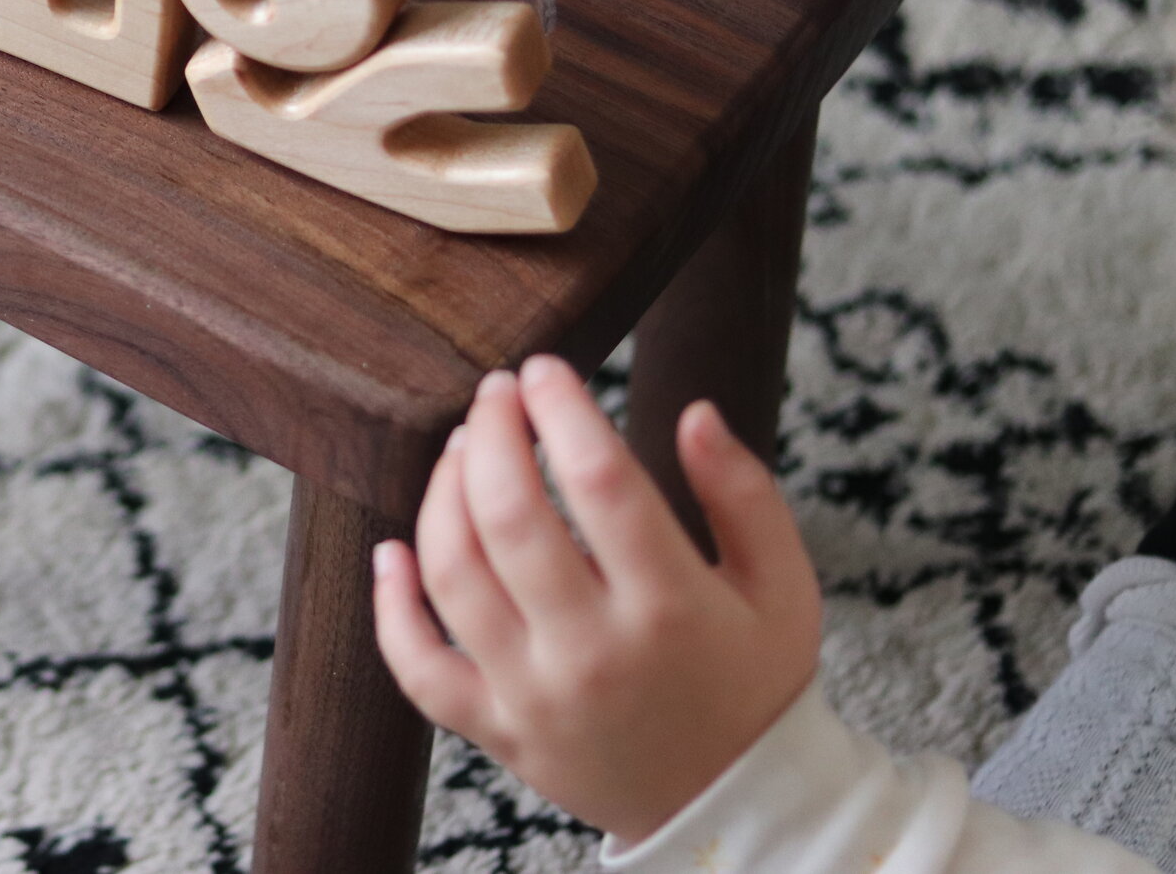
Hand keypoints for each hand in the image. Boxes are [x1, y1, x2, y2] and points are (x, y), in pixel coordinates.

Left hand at [372, 356, 822, 845]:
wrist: (734, 808)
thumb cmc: (755, 680)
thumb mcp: (784, 587)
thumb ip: (745, 493)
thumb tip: (695, 411)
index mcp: (673, 608)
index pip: (601, 482)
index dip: (563, 409)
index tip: (546, 367)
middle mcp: (594, 653)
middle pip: (511, 517)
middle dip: (492, 434)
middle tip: (495, 391)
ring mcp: (534, 697)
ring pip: (453, 575)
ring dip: (442, 494)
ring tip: (461, 447)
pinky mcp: (494, 731)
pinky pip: (417, 667)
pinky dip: (390, 606)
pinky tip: (391, 549)